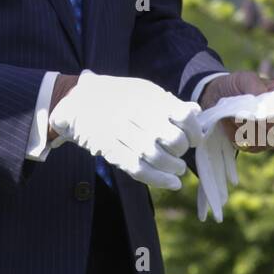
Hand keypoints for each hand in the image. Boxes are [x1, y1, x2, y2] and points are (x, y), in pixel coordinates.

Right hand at [48, 71, 202, 189]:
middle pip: (173, 139)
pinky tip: (172, 183)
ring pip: (158, 157)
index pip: (183, 117)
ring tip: (178, 168)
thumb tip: (196, 111)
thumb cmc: (116, 96)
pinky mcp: (112, 150)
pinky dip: (159, 180)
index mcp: (148, 97)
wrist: (77, 102)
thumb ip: (168, 102)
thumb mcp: (143, 90)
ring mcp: (123, 133)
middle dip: (182, 150)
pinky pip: (140, 170)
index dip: (195, 131)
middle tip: (181, 152)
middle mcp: (136, 114)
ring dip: (174, 167)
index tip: (194, 138)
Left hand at [199, 71, 273, 150]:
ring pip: (270, 141)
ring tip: (238, 116)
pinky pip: (255, 147)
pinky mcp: (255, 145)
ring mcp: (269, 134)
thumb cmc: (237, 85)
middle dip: (270, 125)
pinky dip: (243, 137)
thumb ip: (255, 87)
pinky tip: (235, 126)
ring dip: (252, 130)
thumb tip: (263, 105)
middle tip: (254, 116)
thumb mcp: (244, 78)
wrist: (216, 97)